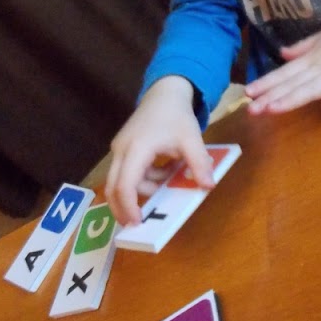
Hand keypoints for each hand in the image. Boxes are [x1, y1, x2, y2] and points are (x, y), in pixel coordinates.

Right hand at [105, 76, 213, 226]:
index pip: (125, 184)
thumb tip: (207, 186)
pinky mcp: (124, 151)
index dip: (129, 206)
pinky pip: (130, 173)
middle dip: (124, 208)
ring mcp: (120, 151)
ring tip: (170, 180)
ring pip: (123, 181)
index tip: (137, 223)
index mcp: (136, 149)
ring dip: (145, 189)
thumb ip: (199, 163)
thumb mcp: (192, 139)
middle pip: (113, 187)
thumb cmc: (176, 116)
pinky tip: (166, 171)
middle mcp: (122, 151)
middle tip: (139, 225)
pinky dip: (146, 180)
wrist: (164, 94)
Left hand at [245, 21, 320, 114]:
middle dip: (272, 96)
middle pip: (294, 84)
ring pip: (314, 87)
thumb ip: (304, 49)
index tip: (247, 93)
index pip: (285, 73)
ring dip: (294, 98)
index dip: (267, 83)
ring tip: (275, 109)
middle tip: (252, 110)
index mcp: (312, 59)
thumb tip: (283, 54)